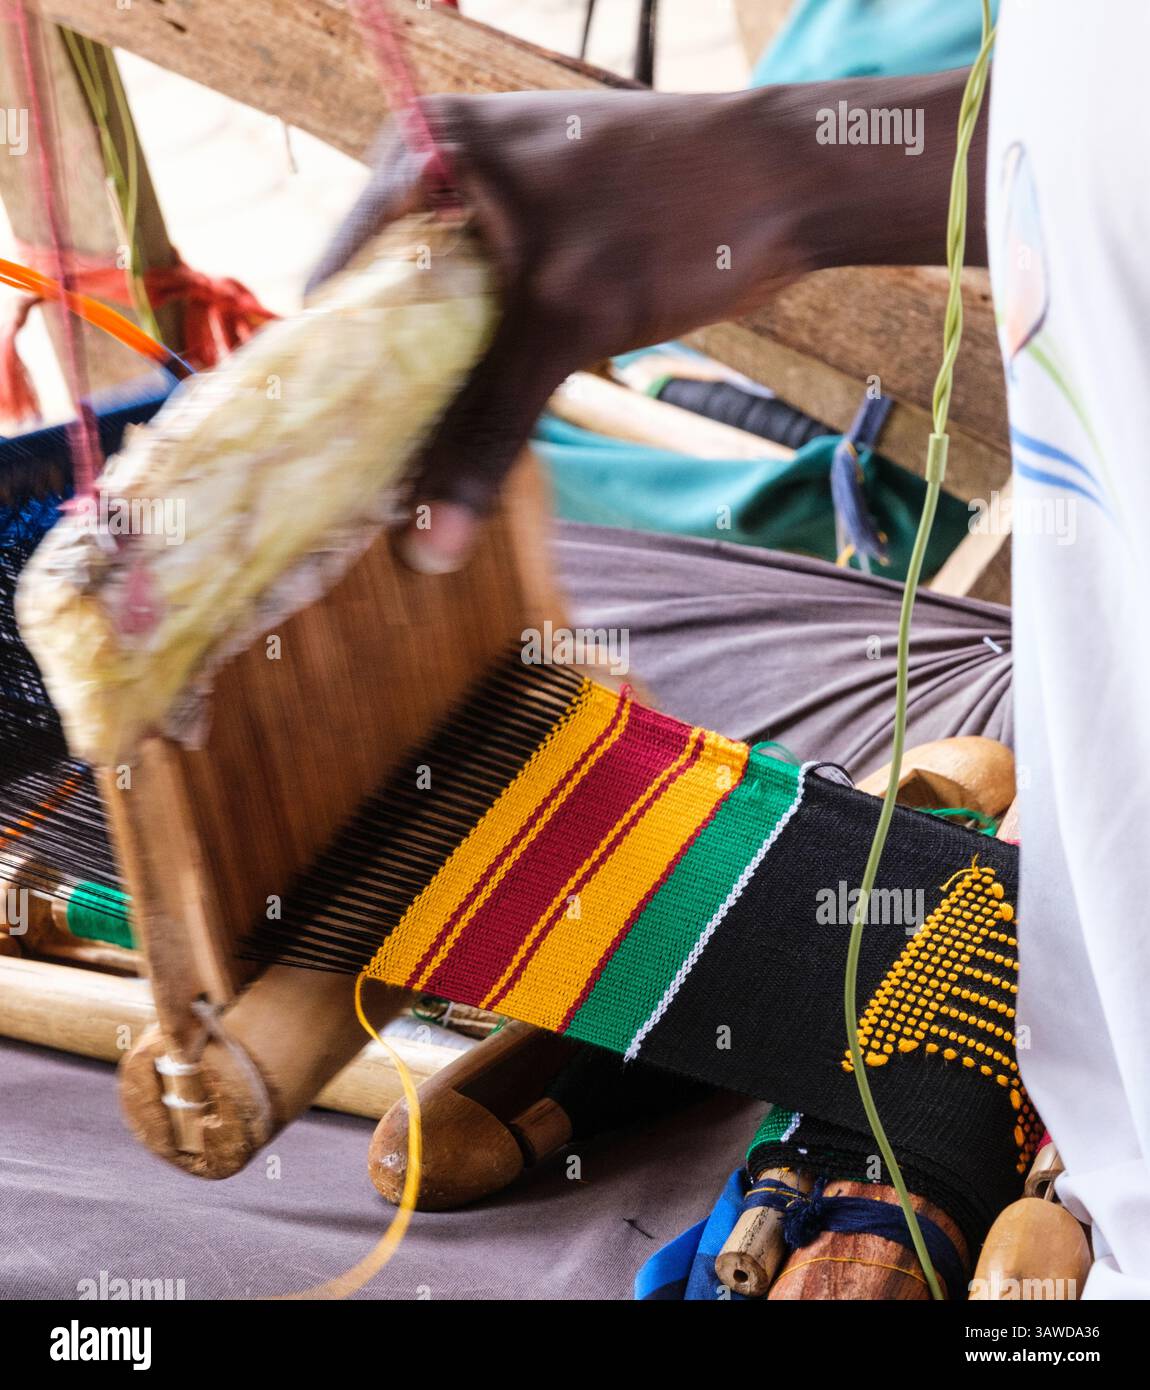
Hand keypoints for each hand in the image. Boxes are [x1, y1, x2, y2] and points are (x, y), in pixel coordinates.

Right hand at [309, 89, 814, 571]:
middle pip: (379, 316)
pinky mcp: (528, 256)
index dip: (328, 382)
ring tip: (409, 496)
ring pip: (431, 333)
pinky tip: (466, 456)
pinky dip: (475, 390)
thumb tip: (431, 549)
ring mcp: (484, 220)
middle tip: (369, 500)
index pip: (339, 286)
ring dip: (431, 409)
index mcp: (423, 155)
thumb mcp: (565, 323)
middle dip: (381, 405)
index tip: (321, 470)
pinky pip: (477, 335)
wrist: (790, 185)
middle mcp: (439, 179)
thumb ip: (488, 432)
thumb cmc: (676, 216)